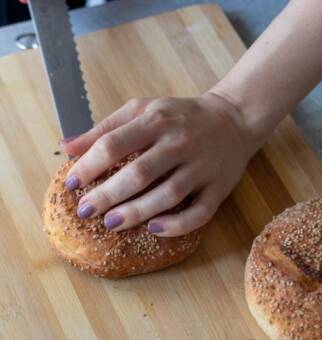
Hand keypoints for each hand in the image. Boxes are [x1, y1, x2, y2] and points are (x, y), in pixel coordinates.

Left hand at [62, 92, 267, 235]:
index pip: (115, 144)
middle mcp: (180, 143)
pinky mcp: (219, 187)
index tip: (72, 183)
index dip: (89, 165)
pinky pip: (201, 212)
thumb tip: (67, 146)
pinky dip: (178, 224)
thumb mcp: (144, 109)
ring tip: (112, 223)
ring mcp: (202, 167)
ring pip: (168, 195)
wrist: (235, 118)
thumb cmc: (183, 115)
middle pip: (139, 173)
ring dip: (137, 212)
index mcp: (157, 121)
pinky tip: (155, 229)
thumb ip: (106, 127)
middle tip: (86, 211)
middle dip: (108, 195)